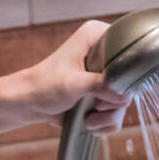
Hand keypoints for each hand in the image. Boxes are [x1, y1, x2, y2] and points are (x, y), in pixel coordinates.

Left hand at [20, 19, 132, 134]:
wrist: (29, 104)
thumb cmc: (43, 85)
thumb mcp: (73, 83)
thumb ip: (100, 85)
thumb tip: (124, 95)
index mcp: (97, 36)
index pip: (128, 48)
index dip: (124, 71)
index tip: (107, 86)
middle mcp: (104, 53)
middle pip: (129, 80)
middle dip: (113, 101)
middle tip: (96, 105)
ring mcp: (105, 75)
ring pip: (124, 99)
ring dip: (108, 116)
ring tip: (89, 118)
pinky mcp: (103, 93)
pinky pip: (117, 112)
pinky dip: (105, 123)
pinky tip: (90, 122)